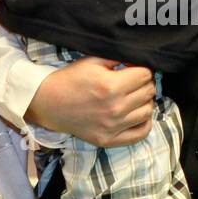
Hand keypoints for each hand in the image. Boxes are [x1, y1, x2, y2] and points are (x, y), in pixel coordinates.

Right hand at [26, 57, 156, 146]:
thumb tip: (139, 60)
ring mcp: (113, 127)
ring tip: (133, 97)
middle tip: (133, 82)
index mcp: (111, 86)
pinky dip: (144, 123)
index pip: (145, 75)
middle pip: (148, 92)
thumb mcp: (92, 61)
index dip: (141, 68)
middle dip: (144, 83)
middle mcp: (115, 108)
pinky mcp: (109, 140)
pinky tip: (136, 114)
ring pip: (148, 111)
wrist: (49, 103)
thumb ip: (118, 58)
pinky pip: (140, 134)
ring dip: (144, 101)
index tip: (133, 69)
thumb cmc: (70, 80)